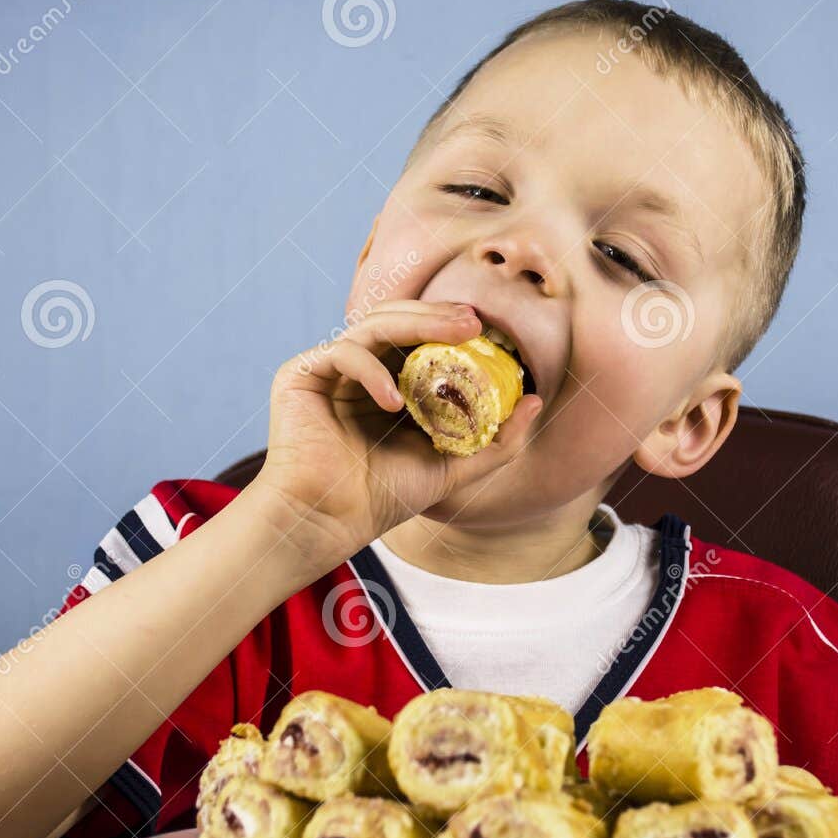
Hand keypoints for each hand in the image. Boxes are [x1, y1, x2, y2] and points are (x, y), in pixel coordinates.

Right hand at [255, 300, 541, 555]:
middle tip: (475, 322)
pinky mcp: (301, 375)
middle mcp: (360, 370)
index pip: (421, 339)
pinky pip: (342, 353)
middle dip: (439, 316)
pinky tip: (394, 401)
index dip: (451, 327)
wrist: (328, 521)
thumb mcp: (453, 468)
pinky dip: (371, 370)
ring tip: (454, 334)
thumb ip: (497, 440)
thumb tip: (536, 401)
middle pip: (399, 321)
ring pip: (373, 324)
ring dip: (416, 324)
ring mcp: (330, 370)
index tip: (487, 331)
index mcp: (390, 383)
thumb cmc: (382, 498)